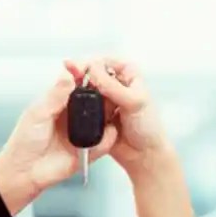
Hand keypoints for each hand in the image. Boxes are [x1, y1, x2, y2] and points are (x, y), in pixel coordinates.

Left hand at [0, 70, 118, 213]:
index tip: (95, 68)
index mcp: (58, 102)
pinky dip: (108, 138)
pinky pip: (103, 142)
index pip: (77, 83)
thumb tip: (68, 75)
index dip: (87, 75)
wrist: (24, 172)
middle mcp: (72, 115)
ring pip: (102, 118)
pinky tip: (109, 132)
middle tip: (111, 87)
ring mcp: (81, 131)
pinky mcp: (88, 149)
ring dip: (109, 113)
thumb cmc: (23, 142)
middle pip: (95, 98)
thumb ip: (55, 95)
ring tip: (115, 107)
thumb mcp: (38, 114)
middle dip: (104, 93)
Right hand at [67, 58, 171, 178]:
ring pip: (87, 88)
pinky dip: (77, 103)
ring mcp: (105, 100)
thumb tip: (93, 69)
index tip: (79, 67)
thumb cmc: (148, 128)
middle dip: (80, 73)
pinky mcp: (97, 114)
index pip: (106, 61)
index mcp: (129, 75)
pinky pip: (84, 105)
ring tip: (67, 87)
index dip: (92, 62)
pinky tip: (70, 103)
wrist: (144, 155)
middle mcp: (116, 84)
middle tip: (68, 74)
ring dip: (77, 88)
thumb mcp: (133, 102)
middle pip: (93, 73)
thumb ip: (113, 86)